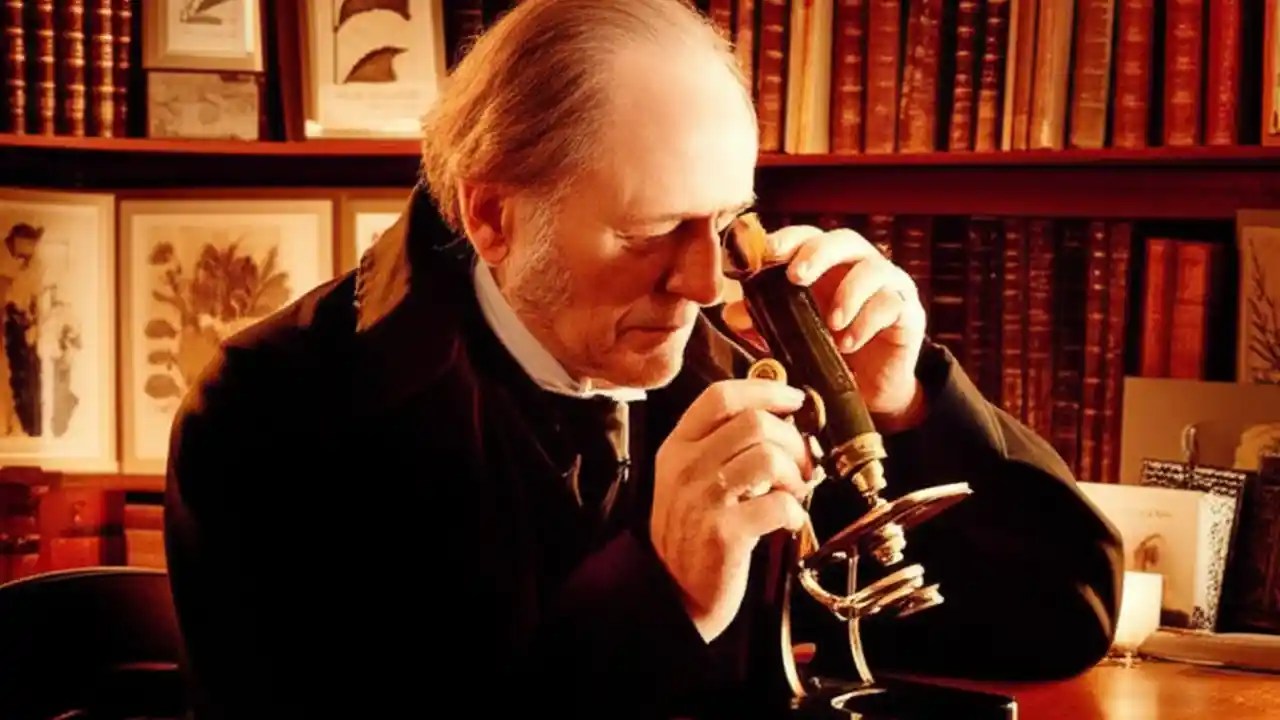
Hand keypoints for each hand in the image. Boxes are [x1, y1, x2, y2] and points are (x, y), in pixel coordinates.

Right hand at [651, 379, 814, 641]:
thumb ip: (722, 445)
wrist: (673, 591)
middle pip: (754, 422)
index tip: (793, 399)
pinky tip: (790, 520)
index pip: (720, 396)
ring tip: (793, 491)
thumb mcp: (690, 477)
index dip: (765, 389)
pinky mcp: (724, 533)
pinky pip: (778, 504)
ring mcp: (704, 500)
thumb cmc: (692, 531)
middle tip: (801, 463)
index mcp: (678, 447)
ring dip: (794, 474)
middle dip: (792, 439)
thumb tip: (780, 419)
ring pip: (768, 457)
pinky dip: (795, 511)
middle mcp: (687, 467)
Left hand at [722, 225, 927, 431]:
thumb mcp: (789, 339)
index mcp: (827, 267)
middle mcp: (859, 267)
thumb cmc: (829, 354)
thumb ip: (762, 323)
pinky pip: (891, 305)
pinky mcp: (908, 312)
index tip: (767, 251)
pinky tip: (848, 343)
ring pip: (873, 268)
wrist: (871, 393)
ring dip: (848, 292)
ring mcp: (888, 286)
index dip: (789, 238)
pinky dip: (867, 322)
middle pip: (844, 240)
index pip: (809, 237)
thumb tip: (732, 312)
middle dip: (818, 253)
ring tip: (831, 323)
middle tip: (796, 276)